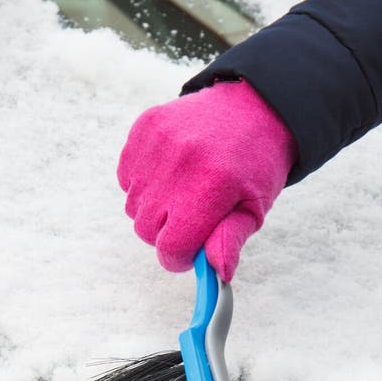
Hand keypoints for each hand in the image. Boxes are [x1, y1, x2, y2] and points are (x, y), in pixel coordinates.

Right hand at [117, 80, 296, 281]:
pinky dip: (142, 184)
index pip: (170, 248)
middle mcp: (180, 162)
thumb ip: (229, 241)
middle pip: (146, 231)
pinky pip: (126, 178)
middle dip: (166, 234)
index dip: (179, 258)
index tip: (191, 251)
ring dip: (153, 210)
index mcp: (210, 186)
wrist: (253, 107)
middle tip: (190, 219)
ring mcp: (158, 142)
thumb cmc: (255, 166)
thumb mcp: (253, 209)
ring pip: (133, 207)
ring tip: (182, 192)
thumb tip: (216, 273)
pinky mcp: (144, 128)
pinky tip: (169, 173)